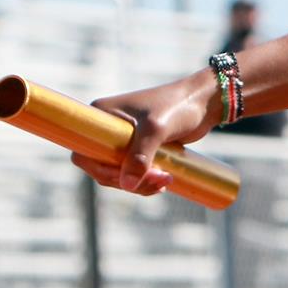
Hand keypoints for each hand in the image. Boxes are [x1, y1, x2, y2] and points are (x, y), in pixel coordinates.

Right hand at [71, 72, 219, 194]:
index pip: (84, 152)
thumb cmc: (177, 107)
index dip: (99, 169)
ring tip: (166, 180)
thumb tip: (127, 185)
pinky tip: (162, 183)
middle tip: (158, 180)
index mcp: (101, 115)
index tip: (126, 177)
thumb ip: (140, 156)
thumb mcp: (156, 129)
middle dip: (127, 180)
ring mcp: (123, 140)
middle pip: (102, 167)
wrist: (204, 102)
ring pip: (120, 174)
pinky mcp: (139, 149)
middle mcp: (107, 128)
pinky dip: (145, 182)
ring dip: (140, 184)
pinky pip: (134, 173)